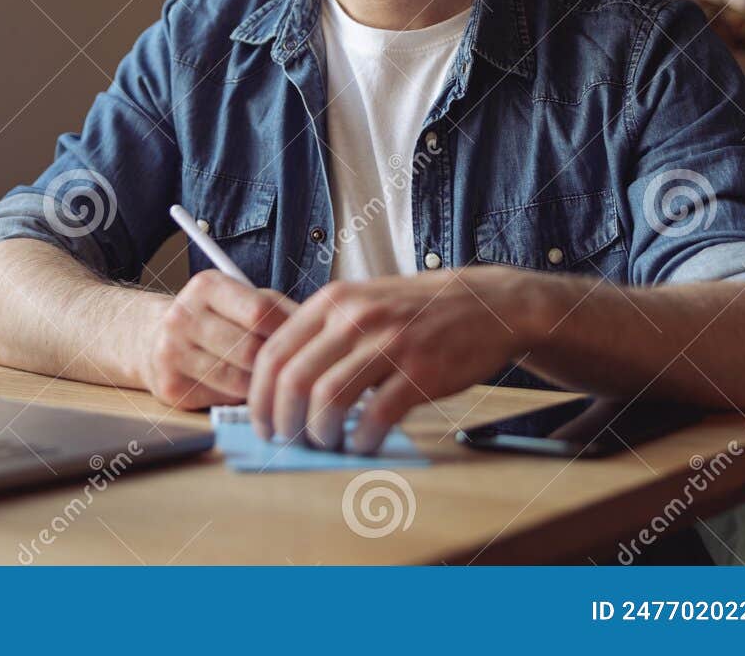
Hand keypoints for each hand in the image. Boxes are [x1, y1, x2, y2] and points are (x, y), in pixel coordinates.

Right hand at [144, 271, 295, 408]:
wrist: (154, 338)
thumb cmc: (215, 317)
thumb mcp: (243, 299)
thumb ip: (279, 310)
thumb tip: (323, 330)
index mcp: (206, 286)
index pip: (259, 311)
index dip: (288, 330)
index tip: (308, 342)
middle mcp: (182, 317)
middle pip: (249, 350)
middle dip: (276, 363)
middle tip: (294, 371)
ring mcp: (172, 354)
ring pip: (237, 380)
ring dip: (261, 385)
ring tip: (273, 382)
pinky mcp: (170, 387)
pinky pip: (220, 400)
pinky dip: (239, 399)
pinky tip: (245, 391)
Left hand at [248, 268, 536, 453]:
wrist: (485, 304)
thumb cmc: (416, 311)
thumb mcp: (361, 303)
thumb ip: (321, 335)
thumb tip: (278, 386)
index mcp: (332, 302)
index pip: (273, 353)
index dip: (259, 397)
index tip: (262, 423)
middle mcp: (355, 317)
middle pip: (293, 379)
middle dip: (283, 421)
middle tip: (288, 441)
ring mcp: (389, 342)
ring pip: (328, 399)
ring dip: (319, 433)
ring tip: (326, 443)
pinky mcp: (421, 369)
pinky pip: (376, 414)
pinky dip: (361, 438)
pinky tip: (363, 442)